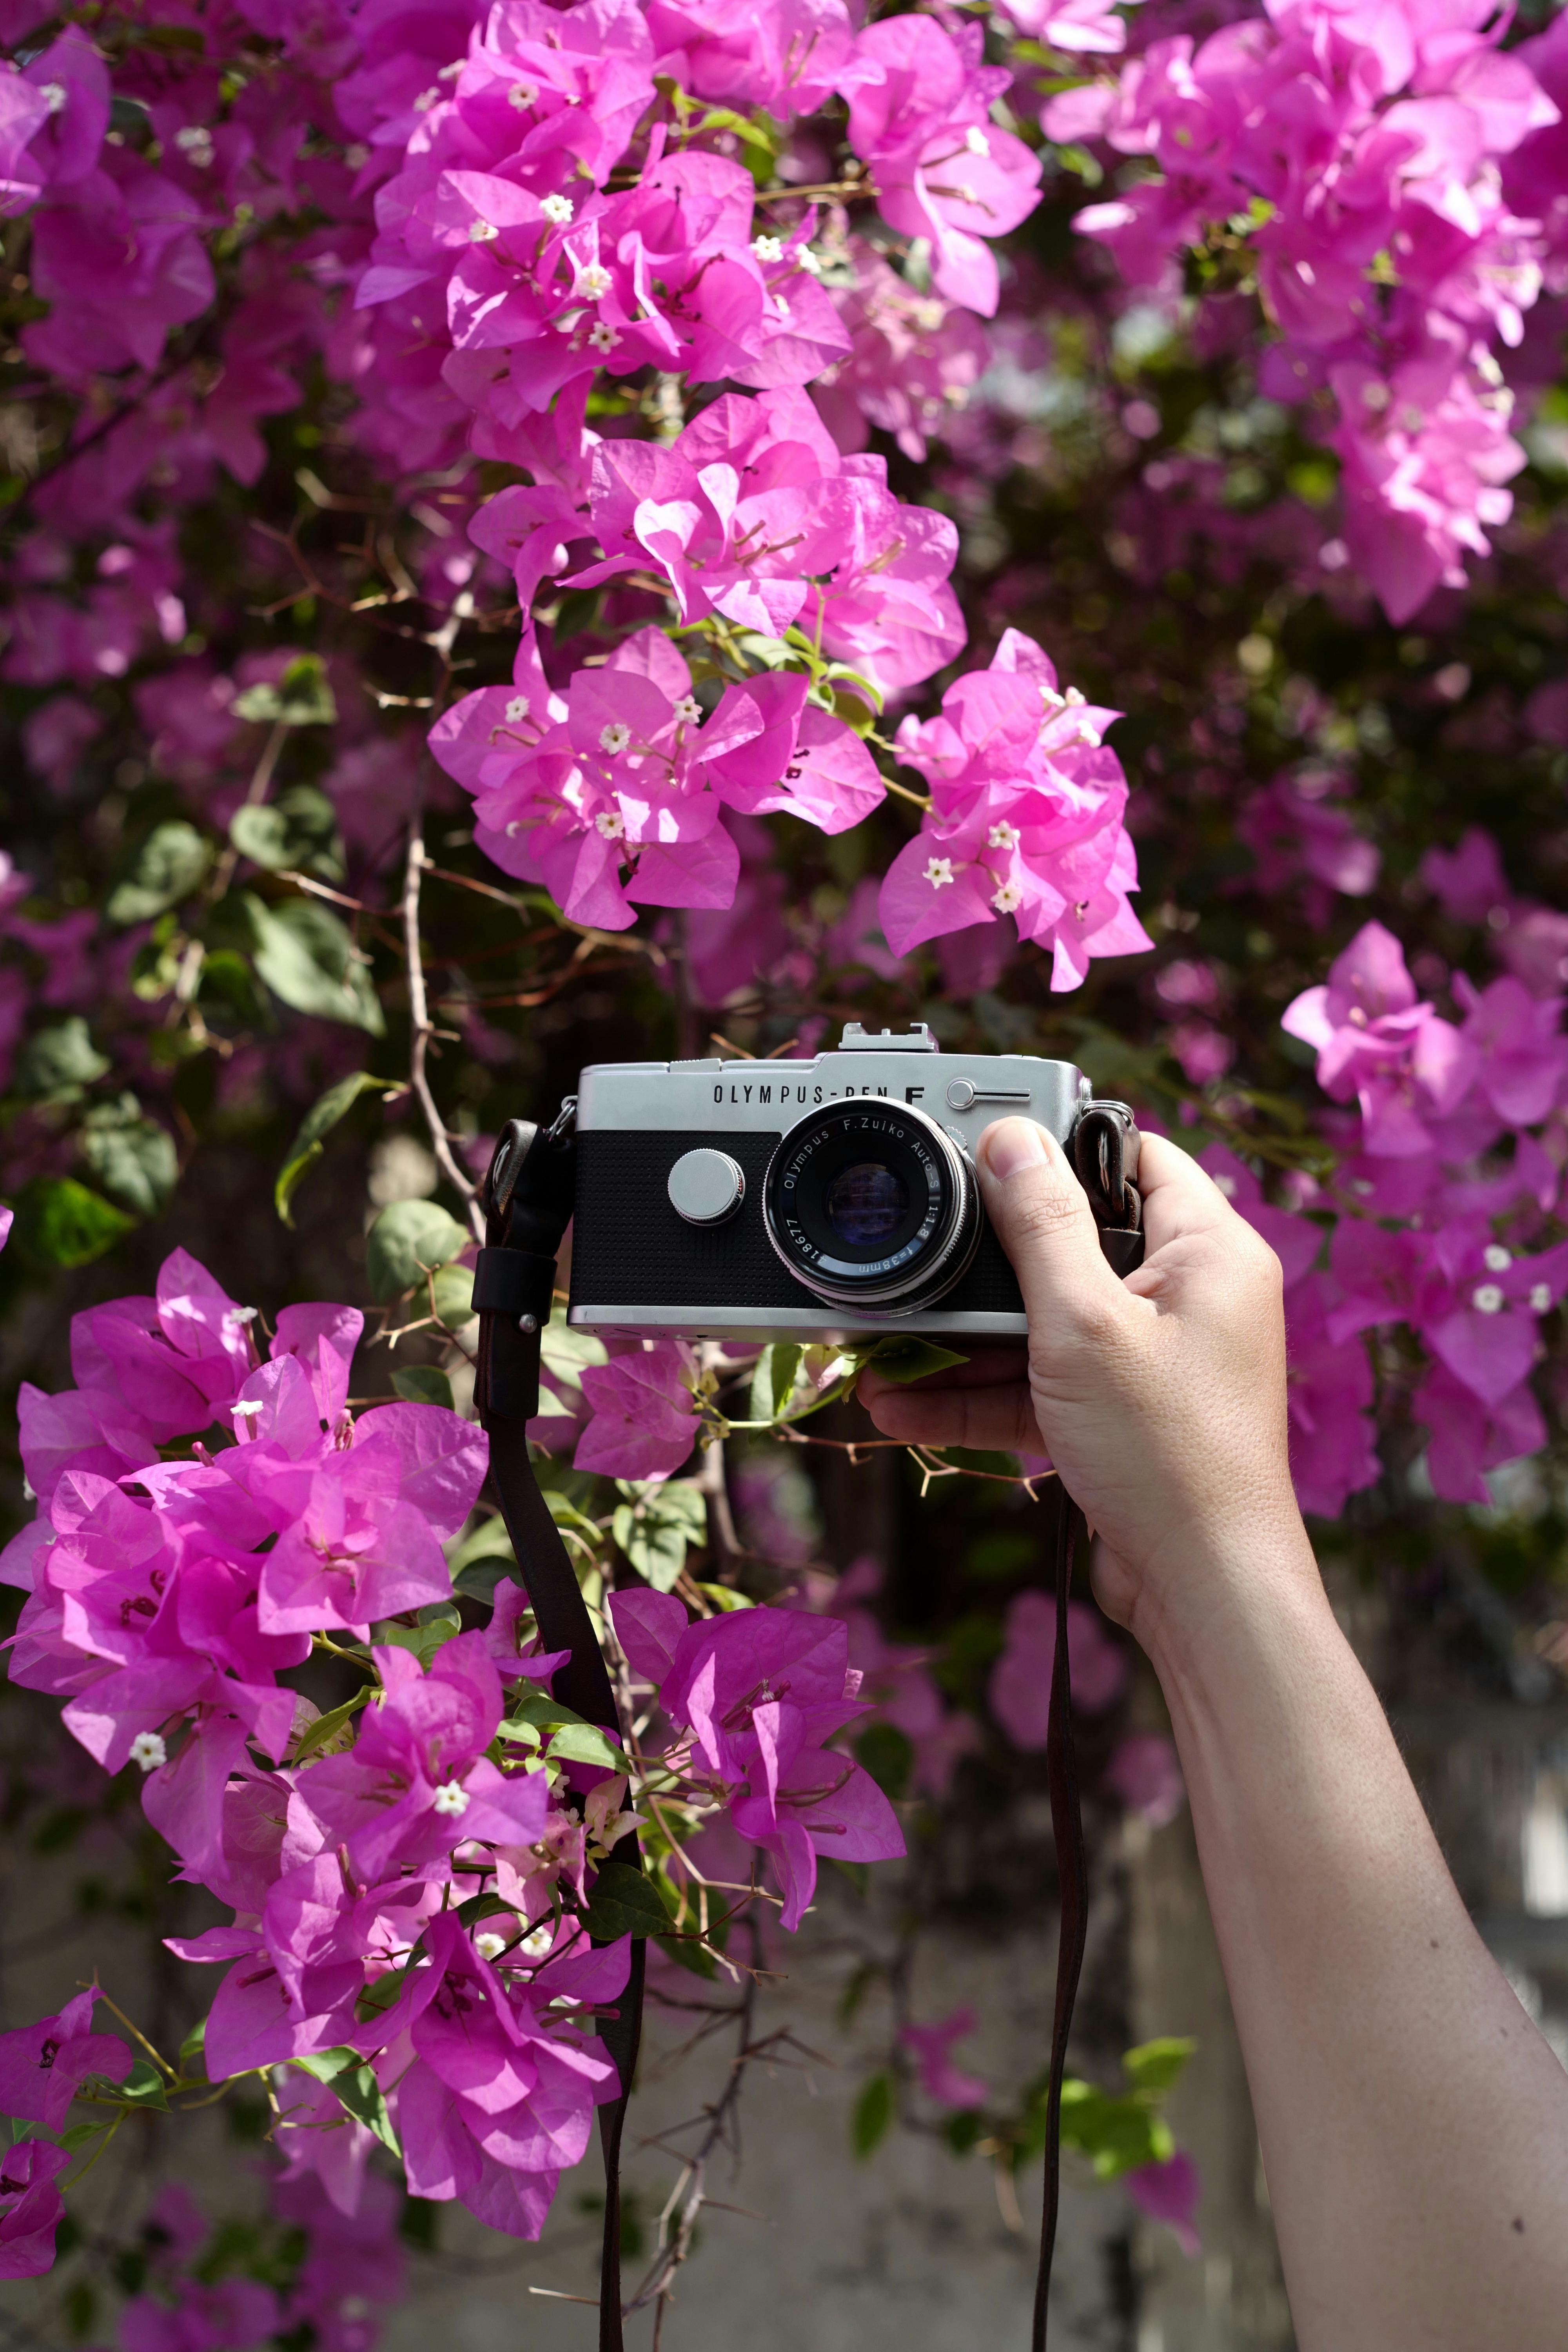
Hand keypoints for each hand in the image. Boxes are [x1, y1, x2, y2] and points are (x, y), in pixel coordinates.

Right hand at [856, 1120, 1317, 1666]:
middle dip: (986, 1266)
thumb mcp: (1083, 1321)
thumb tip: (1010, 1137)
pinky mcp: (1122, 1416)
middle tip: (919, 1254)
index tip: (988, 1152)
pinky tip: (904, 1406)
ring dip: (965, 1344)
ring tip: (883, 1351)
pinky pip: (1043, 1386)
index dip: (1064, 1149)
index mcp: (1210, 1251)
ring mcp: (1154, 1362)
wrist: (1201, 1587)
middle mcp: (1191, 1298)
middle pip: (1074, 1245)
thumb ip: (1040, 1225)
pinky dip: (982, 1396)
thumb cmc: (1168, 1452)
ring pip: (1046, 1326)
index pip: (1137, 1158)